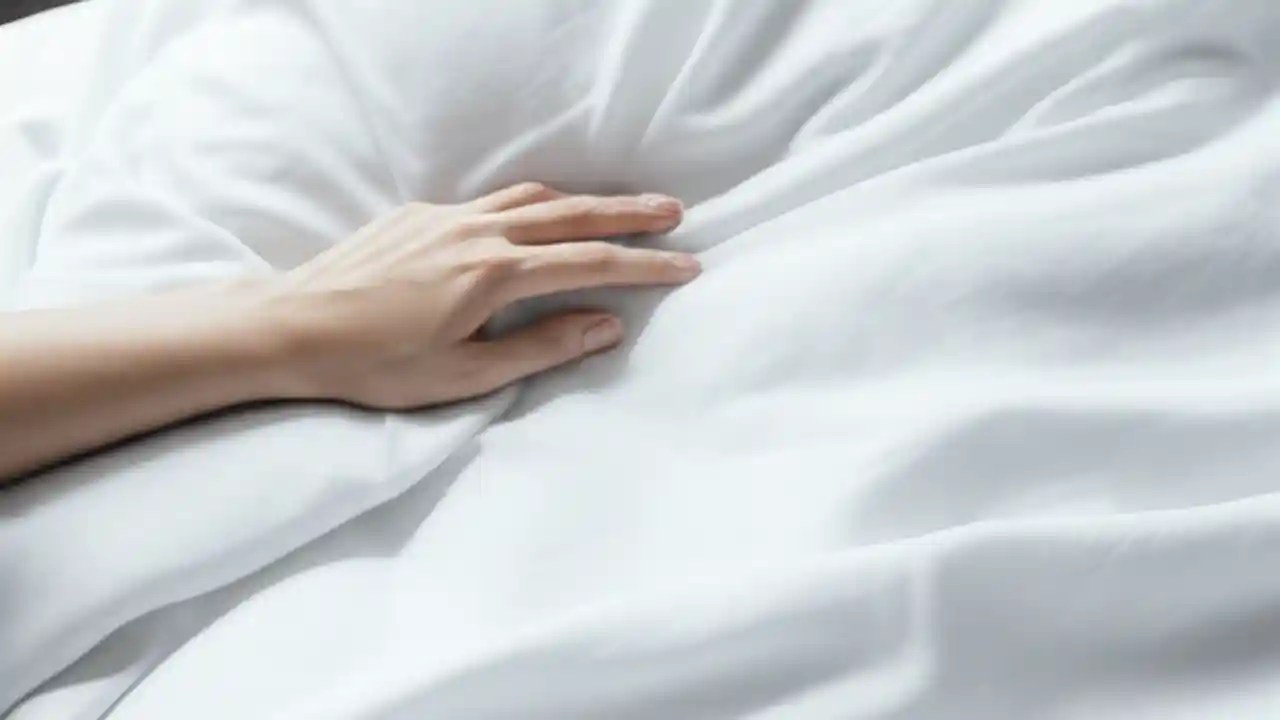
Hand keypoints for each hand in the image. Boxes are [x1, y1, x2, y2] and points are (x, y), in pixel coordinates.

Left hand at [264, 183, 699, 408]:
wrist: (291, 325)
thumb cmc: (376, 365)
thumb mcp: (465, 374)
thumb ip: (542, 347)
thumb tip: (606, 326)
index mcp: (493, 274)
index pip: (589, 263)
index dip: (644, 265)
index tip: (686, 265)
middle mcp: (476, 231)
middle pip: (570, 214)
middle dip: (627, 214)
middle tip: (674, 211)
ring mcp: (445, 215)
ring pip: (531, 197)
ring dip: (581, 201)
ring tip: (616, 209)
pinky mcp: (418, 212)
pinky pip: (492, 199)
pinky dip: (531, 204)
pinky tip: (537, 217)